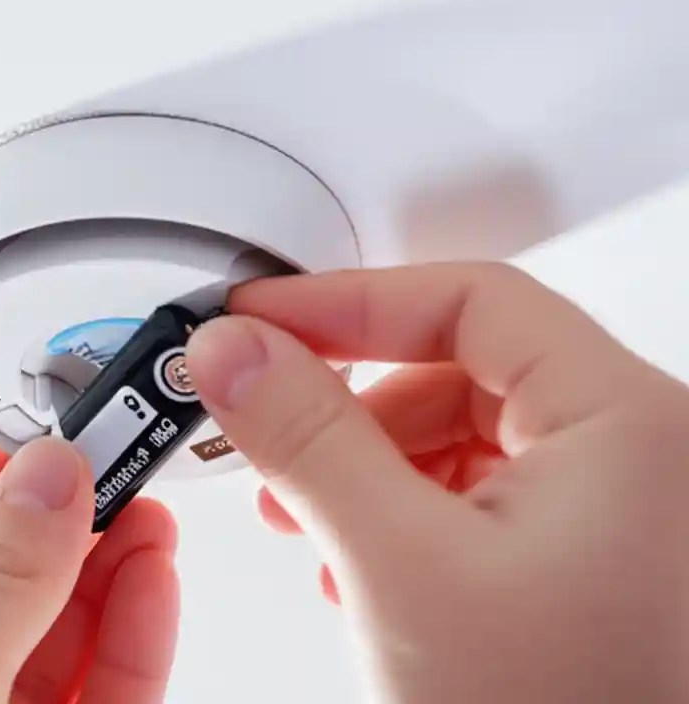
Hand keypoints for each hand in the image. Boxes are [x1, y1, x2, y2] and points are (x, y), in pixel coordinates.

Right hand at [187, 263, 688, 703]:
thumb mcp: (399, 567)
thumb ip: (307, 440)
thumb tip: (232, 352)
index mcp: (628, 427)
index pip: (468, 301)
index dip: (347, 301)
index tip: (254, 319)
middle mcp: (635, 456)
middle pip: (459, 365)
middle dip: (347, 400)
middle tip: (260, 416)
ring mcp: (612, 511)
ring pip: (458, 433)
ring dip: (362, 463)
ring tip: (301, 512)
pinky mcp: (578, 560)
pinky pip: (472, 492)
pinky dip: (398, 509)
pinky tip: (352, 558)